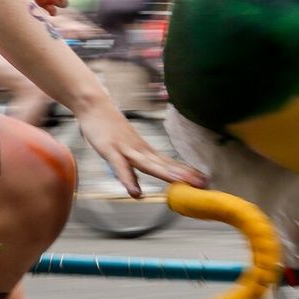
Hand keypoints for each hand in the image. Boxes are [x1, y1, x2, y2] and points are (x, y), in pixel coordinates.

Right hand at [76, 104, 204, 198]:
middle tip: (203, 183)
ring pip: (149, 165)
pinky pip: (121, 168)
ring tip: (182, 182)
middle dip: (184, 174)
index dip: (186, 171)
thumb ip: (134, 163)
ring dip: (166, 174)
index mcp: (145, 150)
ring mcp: (126, 150)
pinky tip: (136, 192)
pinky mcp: (111, 151)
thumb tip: (139, 182)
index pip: (169, 163)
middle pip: (164, 165)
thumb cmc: (110, 126)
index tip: (204, 179)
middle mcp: (140, 150)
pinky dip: (129, 180)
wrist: (94, 105)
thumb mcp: (126, 147)